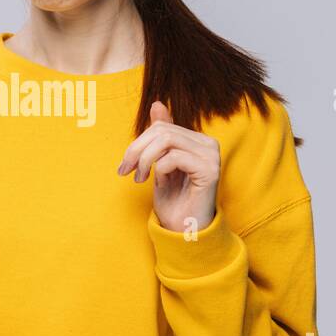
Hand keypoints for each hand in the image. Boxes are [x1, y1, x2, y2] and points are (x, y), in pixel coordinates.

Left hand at [116, 100, 219, 233]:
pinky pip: (174, 157)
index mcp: (197, 140)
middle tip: (125, 170)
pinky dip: (159, 168)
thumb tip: (157, 104)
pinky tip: (157, 182)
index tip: (125, 165)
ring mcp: (211, 156)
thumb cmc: (173, 201)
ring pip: (166, 140)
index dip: (138, 142)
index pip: (162, 127)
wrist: (184, 231)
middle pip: (162, 131)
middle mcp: (208, 144)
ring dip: (145, 159)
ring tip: (139, 178)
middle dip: (137, 150)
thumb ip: (161, 136)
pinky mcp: (210, 170)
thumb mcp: (160, 164)